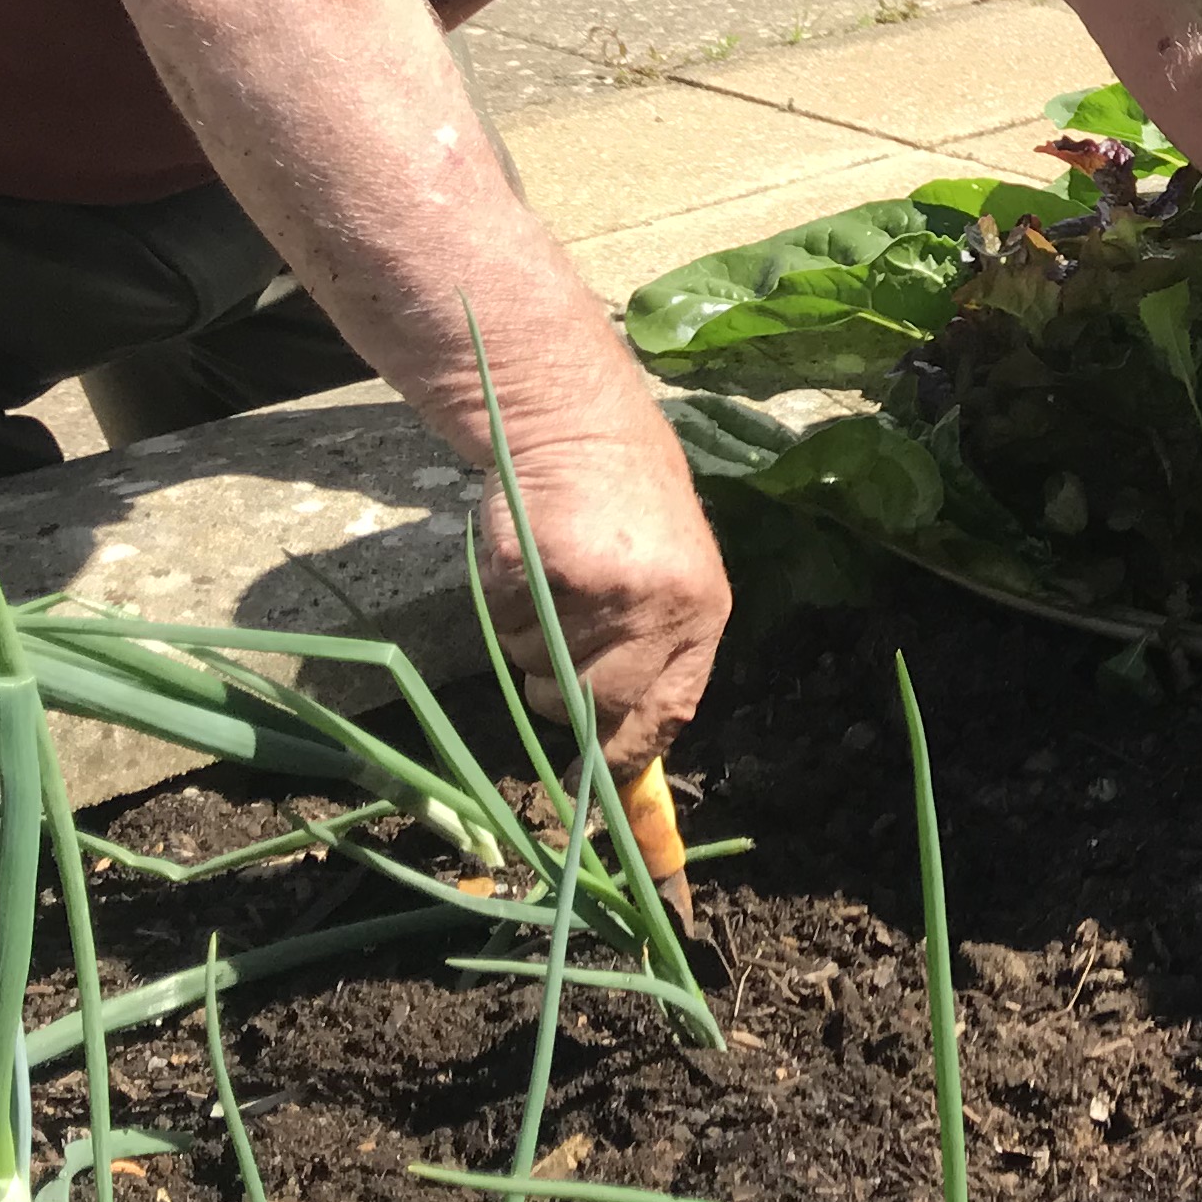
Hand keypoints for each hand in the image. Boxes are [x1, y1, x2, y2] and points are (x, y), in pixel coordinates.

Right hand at [475, 423, 732, 774]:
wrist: (579, 424)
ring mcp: (604, 591)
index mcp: (702, 613)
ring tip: (550, 578)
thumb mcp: (667, 573)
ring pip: (536, 668)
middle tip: (556, 639)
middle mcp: (661, 609)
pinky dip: (500, 603)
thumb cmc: (623, 503)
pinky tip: (526, 558)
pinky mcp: (547, 572)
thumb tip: (618, 746)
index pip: (667, 712)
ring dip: (526, 639)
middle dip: (560, 694)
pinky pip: (504, 627)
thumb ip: (653, 648)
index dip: (624, 753)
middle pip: (590, 707)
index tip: (593, 777)